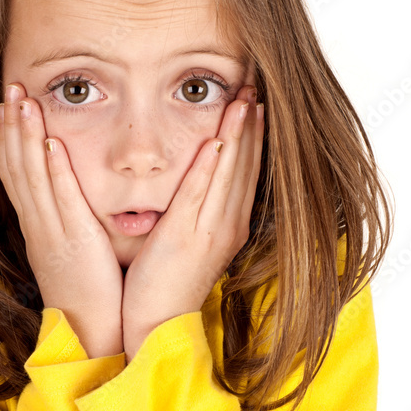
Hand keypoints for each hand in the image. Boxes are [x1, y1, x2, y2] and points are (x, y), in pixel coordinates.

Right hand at [0, 83, 123, 357]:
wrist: (89, 332)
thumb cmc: (87, 292)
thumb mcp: (69, 250)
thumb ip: (65, 222)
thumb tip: (67, 200)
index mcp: (38, 226)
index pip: (16, 173)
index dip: (9, 138)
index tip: (8, 106)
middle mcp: (39, 224)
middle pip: (17, 167)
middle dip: (12, 125)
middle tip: (11, 88)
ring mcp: (53, 232)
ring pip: (32, 177)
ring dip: (27, 137)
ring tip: (22, 101)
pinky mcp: (75, 242)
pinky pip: (61, 201)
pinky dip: (54, 171)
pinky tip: (52, 144)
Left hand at [121, 85, 264, 359]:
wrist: (156, 324)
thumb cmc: (166, 284)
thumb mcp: (190, 243)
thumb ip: (197, 214)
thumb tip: (197, 190)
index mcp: (229, 225)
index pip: (246, 170)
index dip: (252, 135)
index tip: (255, 102)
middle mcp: (227, 225)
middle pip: (244, 165)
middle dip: (251, 124)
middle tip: (255, 86)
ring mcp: (209, 231)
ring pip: (229, 173)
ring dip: (238, 135)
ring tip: (244, 99)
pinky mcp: (185, 236)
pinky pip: (200, 194)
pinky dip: (210, 166)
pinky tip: (218, 140)